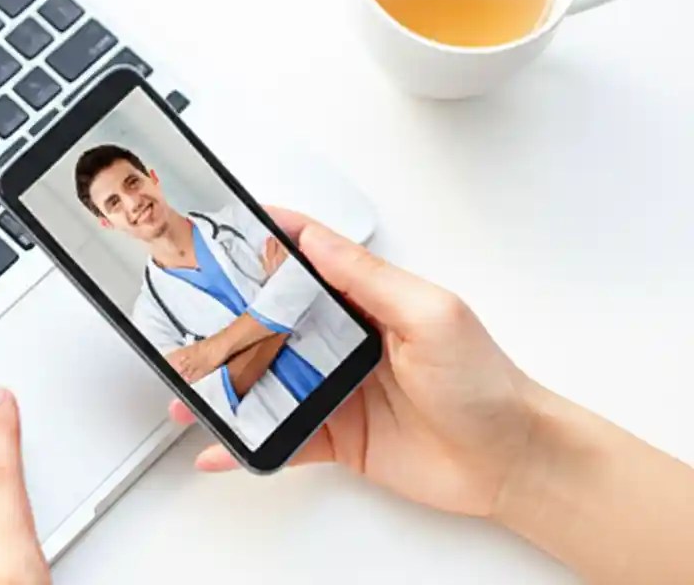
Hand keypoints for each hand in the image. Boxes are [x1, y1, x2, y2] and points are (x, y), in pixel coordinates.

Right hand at [172, 206, 537, 519]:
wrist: (512, 462)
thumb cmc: (486, 384)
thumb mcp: (430, 314)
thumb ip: (368, 279)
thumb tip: (315, 239)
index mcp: (367, 300)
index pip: (306, 259)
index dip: (265, 243)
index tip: (223, 232)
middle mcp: (344, 340)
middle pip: (270, 322)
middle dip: (225, 318)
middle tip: (183, 317)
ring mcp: (334, 388)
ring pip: (264, 380)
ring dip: (226, 385)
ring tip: (188, 388)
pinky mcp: (334, 436)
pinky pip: (279, 437)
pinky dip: (246, 444)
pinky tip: (220, 447)